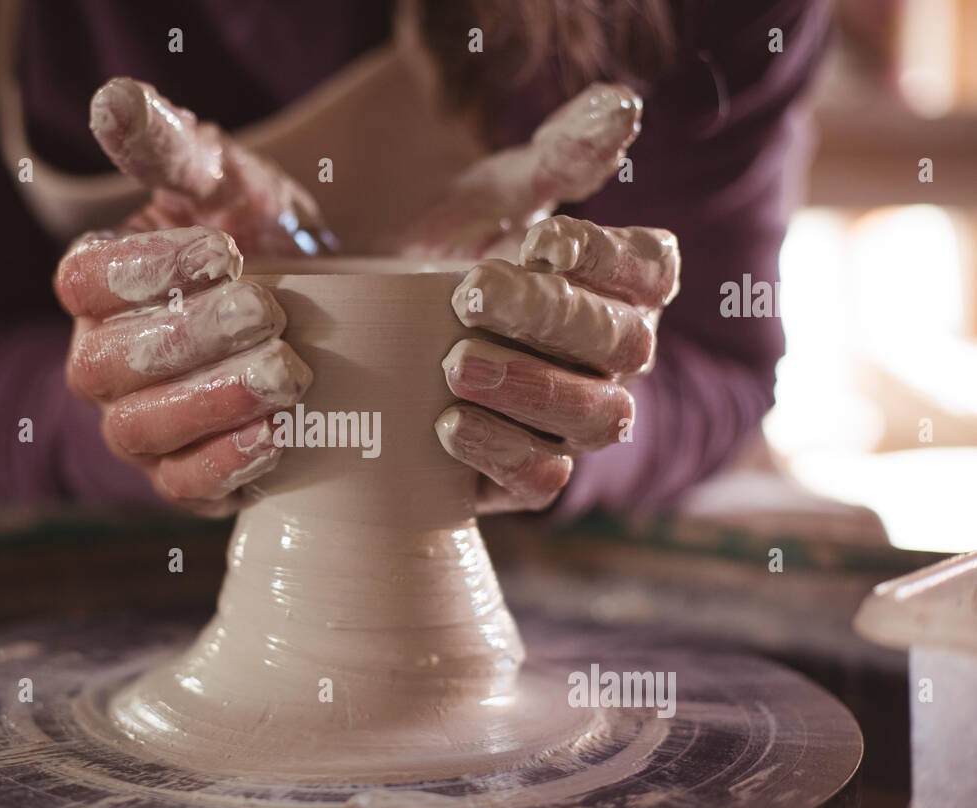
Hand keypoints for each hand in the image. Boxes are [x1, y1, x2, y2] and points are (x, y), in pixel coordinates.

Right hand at [56, 78, 324, 515]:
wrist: (323, 319)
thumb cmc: (262, 246)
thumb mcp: (228, 187)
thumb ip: (177, 151)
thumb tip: (115, 100)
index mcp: (97, 287)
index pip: (83, 282)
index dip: (147, 270)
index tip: (227, 252)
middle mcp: (99, 363)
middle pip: (107, 363)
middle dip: (191, 338)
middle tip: (270, 313)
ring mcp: (136, 426)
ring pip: (139, 430)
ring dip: (213, 402)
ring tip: (288, 375)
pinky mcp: (180, 478)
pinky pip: (181, 486)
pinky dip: (225, 465)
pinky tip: (277, 436)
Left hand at [404, 84, 680, 513]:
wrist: (376, 328)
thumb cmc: (453, 253)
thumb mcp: (495, 197)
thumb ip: (559, 156)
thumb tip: (625, 108)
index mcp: (624, 284)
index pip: (652, 271)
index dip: (607, 258)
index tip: (542, 240)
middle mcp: (615, 356)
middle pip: (621, 345)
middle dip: (550, 318)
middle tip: (470, 292)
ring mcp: (575, 419)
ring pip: (593, 418)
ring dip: (527, 389)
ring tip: (454, 363)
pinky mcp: (527, 470)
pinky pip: (543, 479)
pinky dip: (501, 454)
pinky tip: (445, 426)